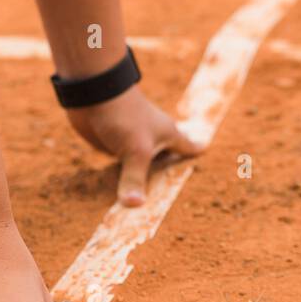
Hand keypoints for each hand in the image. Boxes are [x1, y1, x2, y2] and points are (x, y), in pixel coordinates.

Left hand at [65, 85, 200, 205]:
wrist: (94, 95)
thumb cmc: (126, 117)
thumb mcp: (136, 150)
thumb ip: (134, 178)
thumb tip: (134, 206)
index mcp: (169, 136)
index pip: (190, 148)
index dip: (197, 154)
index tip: (205, 157)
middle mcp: (154, 141)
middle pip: (166, 163)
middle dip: (170, 178)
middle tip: (178, 200)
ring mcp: (134, 145)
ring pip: (142, 169)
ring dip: (143, 183)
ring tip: (147, 206)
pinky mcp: (115, 148)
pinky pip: (122, 170)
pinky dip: (122, 181)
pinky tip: (120, 197)